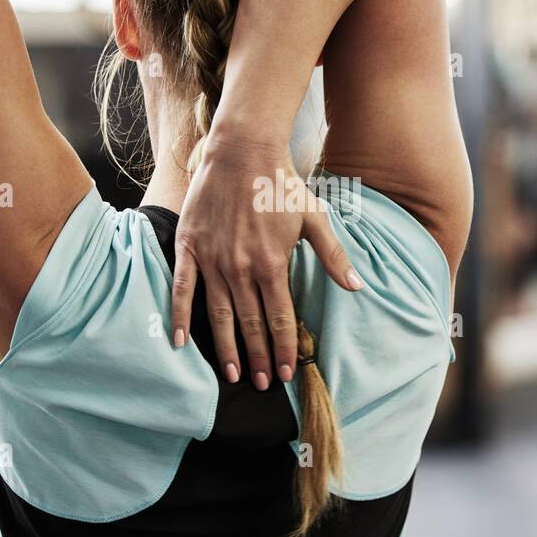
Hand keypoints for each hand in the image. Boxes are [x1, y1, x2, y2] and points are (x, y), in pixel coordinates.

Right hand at [170, 137, 363, 389]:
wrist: (242, 151)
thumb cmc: (281, 184)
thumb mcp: (315, 218)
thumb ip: (333, 256)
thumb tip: (356, 287)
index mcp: (273, 264)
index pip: (280, 319)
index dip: (283, 349)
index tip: (285, 374)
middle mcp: (241, 269)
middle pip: (251, 324)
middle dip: (257, 357)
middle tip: (260, 386)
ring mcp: (213, 260)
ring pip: (218, 315)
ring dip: (226, 347)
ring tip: (230, 375)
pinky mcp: (190, 247)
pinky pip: (183, 289)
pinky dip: (180, 316)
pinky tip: (180, 342)